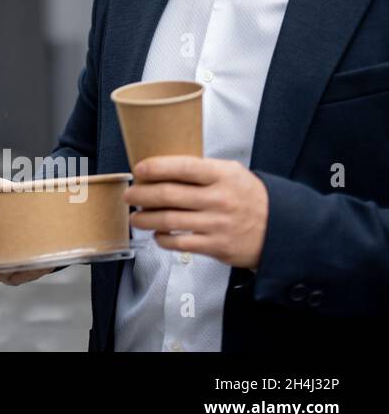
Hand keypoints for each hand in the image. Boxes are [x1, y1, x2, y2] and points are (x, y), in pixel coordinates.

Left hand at [125, 156, 268, 269]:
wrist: (283, 228)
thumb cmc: (251, 197)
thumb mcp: (233, 173)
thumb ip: (202, 170)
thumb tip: (163, 168)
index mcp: (222, 176)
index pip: (182, 167)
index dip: (155, 167)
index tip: (139, 169)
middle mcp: (219, 199)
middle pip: (168, 195)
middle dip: (141, 195)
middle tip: (130, 195)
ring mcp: (217, 224)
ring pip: (169, 221)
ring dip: (145, 219)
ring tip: (136, 217)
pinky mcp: (217, 246)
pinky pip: (180, 243)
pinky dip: (162, 239)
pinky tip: (157, 234)